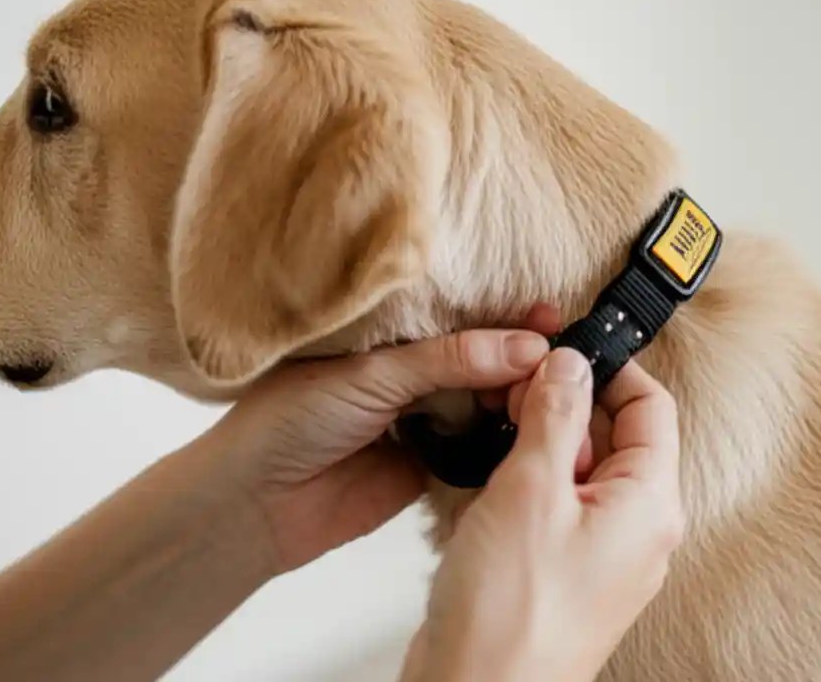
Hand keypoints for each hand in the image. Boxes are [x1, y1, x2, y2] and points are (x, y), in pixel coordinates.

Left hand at [198, 320, 552, 575]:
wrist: (253, 504)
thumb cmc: (287, 421)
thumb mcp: (371, 375)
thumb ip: (446, 361)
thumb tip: (524, 346)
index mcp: (390, 340)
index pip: (461, 323)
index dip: (506, 321)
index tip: (553, 316)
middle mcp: (410, 379)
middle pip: (481, 365)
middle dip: (522, 363)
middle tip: (567, 362)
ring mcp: (422, 425)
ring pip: (484, 407)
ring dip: (517, 401)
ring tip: (558, 394)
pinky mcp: (429, 470)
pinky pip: (478, 452)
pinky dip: (504, 444)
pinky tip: (533, 433)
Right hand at [401, 349, 685, 681]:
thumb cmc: (512, 616)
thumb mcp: (531, 490)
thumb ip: (553, 417)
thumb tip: (569, 365)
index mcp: (650, 505)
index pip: (652, 407)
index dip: (610, 370)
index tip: (563, 352)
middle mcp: (636, 531)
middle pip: (616, 437)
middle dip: (565, 407)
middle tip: (515, 395)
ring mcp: (602, 555)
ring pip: (581, 472)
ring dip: (540, 445)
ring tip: (497, 441)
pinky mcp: (565, 573)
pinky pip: (558, 508)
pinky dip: (528, 485)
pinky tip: (491, 486)